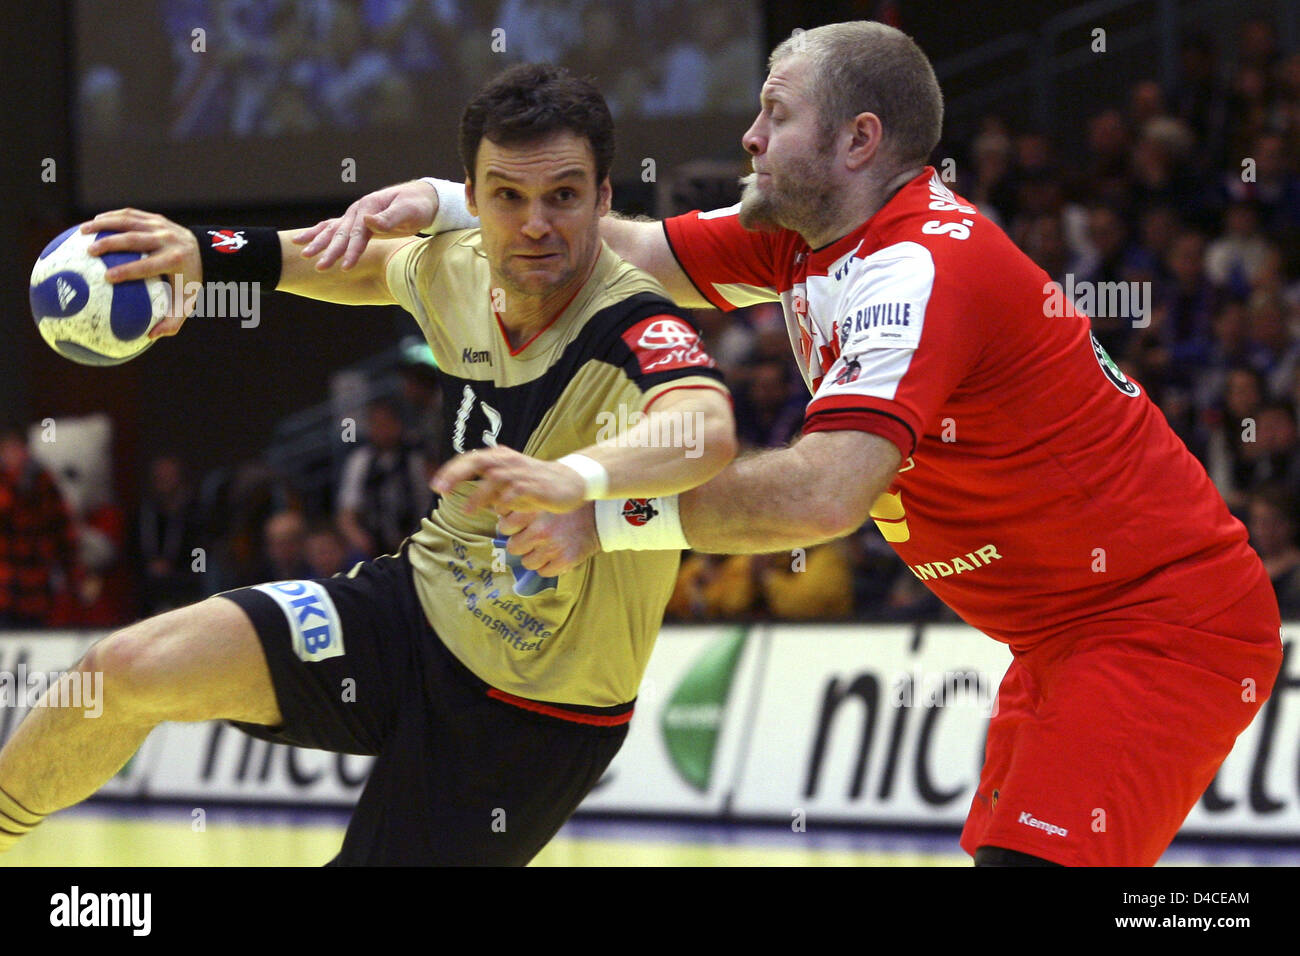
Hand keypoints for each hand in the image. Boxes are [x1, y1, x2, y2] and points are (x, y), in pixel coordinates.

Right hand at [81, 208, 200, 337]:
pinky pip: (131, 215)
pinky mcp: (156, 218)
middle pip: (135, 239)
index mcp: (175, 260)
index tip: (107, 277)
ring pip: (129, 221)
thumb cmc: (189, 282)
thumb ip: (172, 322)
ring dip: (104, 225)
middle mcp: (168, 240)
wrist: (206, 252)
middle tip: (89, 252)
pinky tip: (94, 222)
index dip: (128, 271)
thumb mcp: (187, 304)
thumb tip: (149, 337)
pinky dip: (112, 217)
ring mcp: (162, 226)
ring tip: (82, 232)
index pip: (148, 265)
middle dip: (111, 244)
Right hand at [293, 180, 438, 270]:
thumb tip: (368, 220)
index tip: (345, 267)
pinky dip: (318, 234)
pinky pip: (334, 229)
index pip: (357, 233)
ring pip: (333, 231)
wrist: (421, 198)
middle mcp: (358, 210)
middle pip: (341, 234)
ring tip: (303, 255)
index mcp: (368, 206)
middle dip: (329, 252)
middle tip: (319, 267)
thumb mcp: (408, 211)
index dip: (351, 251)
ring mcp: (355, 216)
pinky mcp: (357, 223)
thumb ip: (389, 218)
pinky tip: (302, 241)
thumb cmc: (417, 205)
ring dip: (318, 243)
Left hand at [432, 447, 586, 513]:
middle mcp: (507, 461)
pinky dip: (504, 502)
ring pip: (494, 478)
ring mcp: (521, 472)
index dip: (451, 471)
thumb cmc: (535, 483)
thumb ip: (489, 484)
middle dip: (456, 475)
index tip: (436, 486)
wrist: (570, 481)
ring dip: (478, 495)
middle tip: (441, 490)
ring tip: (467, 510)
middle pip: (476, 462)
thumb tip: (468, 497)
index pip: (469, 459)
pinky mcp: (534, 486)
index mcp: (500, 457)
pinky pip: (515, 493)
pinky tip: (498, 512)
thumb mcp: (510, 479)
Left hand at [498, 506, 599, 576]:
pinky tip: (556, 554)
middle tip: (535, 537)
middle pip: (513, 547)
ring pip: (527, 562)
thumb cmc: (567, 508)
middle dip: (522, 544)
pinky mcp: (564, 561)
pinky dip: (548, 566)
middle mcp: (540, 530)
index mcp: (532, 512)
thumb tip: (500, 518)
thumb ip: (521, 507)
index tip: (519, 527)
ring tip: (547, 546)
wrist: (599, 518)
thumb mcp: (543, 499)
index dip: (511, 528)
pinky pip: (543, 572)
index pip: (504, 527)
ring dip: (534, 556)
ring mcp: (552, 547)